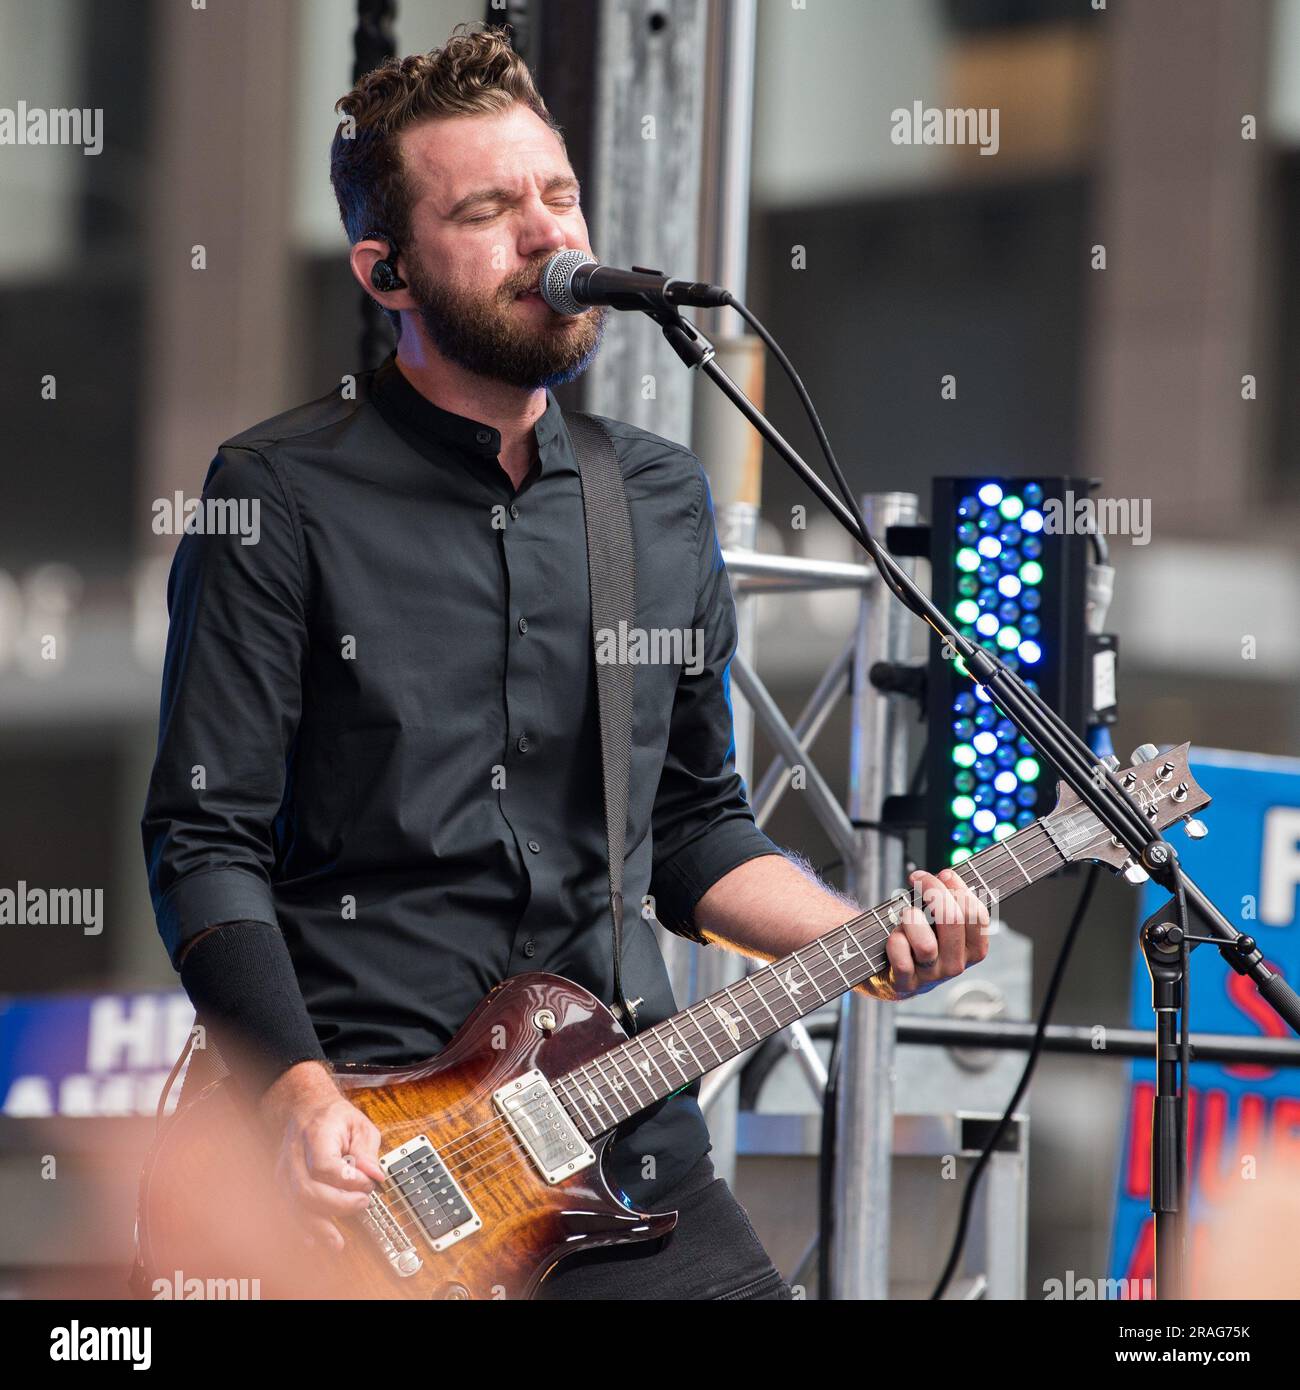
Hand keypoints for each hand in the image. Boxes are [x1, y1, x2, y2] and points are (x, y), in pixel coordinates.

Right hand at [259, 1061, 386, 1250]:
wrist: (305, 1109)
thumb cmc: (333, 1117)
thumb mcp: (359, 1124)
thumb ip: (368, 1152)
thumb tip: (375, 1176)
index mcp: (315, 1134)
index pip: (324, 1165)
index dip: (347, 1180)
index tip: (368, 1183)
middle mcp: (294, 1156)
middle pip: (307, 1190)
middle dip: (337, 1205)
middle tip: (362, 1204)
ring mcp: (284, 1172)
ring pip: (294, 1205)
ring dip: (317, 1227)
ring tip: (337, 1243)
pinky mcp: (282, 1185)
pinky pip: (288, 1211)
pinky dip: (301, 1229)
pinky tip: (313, 1242)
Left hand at [859, 867, 989, 1001]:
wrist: (893, 971)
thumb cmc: (920, 937)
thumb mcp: (941, 921)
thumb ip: (950, 901)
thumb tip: (947, 876)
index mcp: (972, 949)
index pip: (977, 916)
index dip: (959, 888)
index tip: (944, 873)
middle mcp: (955, 965)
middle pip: (953, 921)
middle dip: (933, 890)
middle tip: (918, 878)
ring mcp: (931, 976)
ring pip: (926, 945)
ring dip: (912, 920)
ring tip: (906, 914)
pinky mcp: (906, 983)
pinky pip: (902, 961)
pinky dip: (895, 942)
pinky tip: (894, 935)